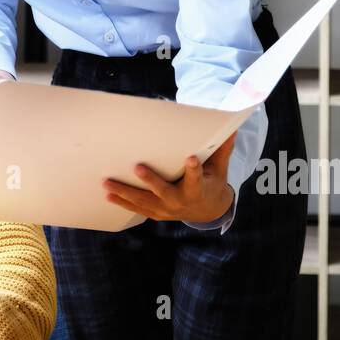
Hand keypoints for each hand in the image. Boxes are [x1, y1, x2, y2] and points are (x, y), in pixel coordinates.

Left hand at [103, 130, 238, 224]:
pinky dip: (123, 203)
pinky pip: (138, 209)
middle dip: (151, 181)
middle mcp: (181, 201)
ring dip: (125, 193)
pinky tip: (108, 195)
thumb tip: (233, 126)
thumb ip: (221, 149)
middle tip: (137, 168)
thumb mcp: (219, 168)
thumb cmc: (212, 182)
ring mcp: (167, 210)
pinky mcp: (157, 213)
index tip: (191, 158)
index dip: (194, 170)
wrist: (208, 210)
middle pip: (164, 192)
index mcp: (198, 189)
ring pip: (145, 202)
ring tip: (107, 183)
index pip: (197, 178)